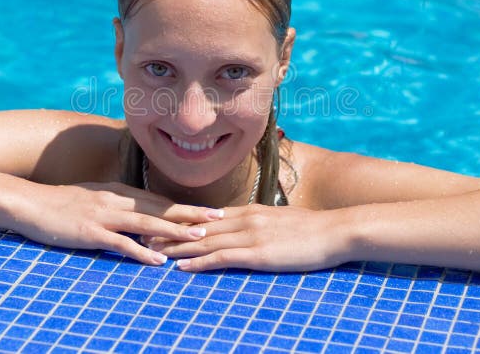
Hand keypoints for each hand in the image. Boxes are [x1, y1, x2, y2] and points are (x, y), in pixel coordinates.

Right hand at [9, 181, 222, 265]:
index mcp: (119, 192)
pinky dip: (142, 251)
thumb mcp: (94, 198)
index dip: (186, 206)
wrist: (29, 203)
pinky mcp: (91, 231)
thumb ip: (117, 206)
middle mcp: (117, 200)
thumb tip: (139, 217)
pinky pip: (121, 243)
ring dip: (175, 231)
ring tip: (200, 237)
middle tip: (219, 218)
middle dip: (191, 214)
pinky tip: (158, 260)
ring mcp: (104, 215)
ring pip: (148, 222)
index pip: (159, 200)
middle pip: (161, 207)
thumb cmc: (61, 203)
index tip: (210, 209)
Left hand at [145, 205, 350, 271]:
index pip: (207, 216)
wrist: (335, 231)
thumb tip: (248, 229)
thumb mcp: (281, 221)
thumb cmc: (313, 229)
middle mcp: (245, 220)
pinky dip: (198, 263)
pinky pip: (221, 257)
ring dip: (176, 248)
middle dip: (170, 233)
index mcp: (250, 212)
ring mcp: (250, 235)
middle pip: (199, 227)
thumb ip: (261, 223)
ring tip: (153, 252)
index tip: (161, 224)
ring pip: (204, 241)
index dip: (182, 221)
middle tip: (144, 237)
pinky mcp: (257, 253)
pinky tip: (182, 268)